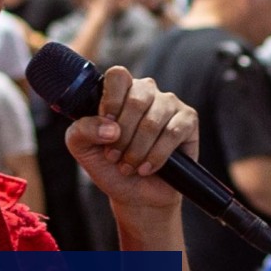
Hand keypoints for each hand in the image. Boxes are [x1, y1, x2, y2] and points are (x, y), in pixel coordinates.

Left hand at [64, 67, 197, 213]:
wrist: (136, 195)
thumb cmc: (110, 166)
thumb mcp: (83, 148)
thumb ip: (82, 129)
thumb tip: (110, 126)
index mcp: (120, 91)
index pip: (118, 75)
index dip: (111, 100)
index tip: (107, 126)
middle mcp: (146, 91)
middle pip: (136, 99)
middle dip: (123, 135)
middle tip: (115, 157)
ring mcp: (169, 104)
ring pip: (153, 120)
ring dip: (138, 149)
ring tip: (130, 166)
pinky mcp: (188, 119)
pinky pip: (173, 132)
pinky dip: (157, 155)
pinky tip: (147, 168)